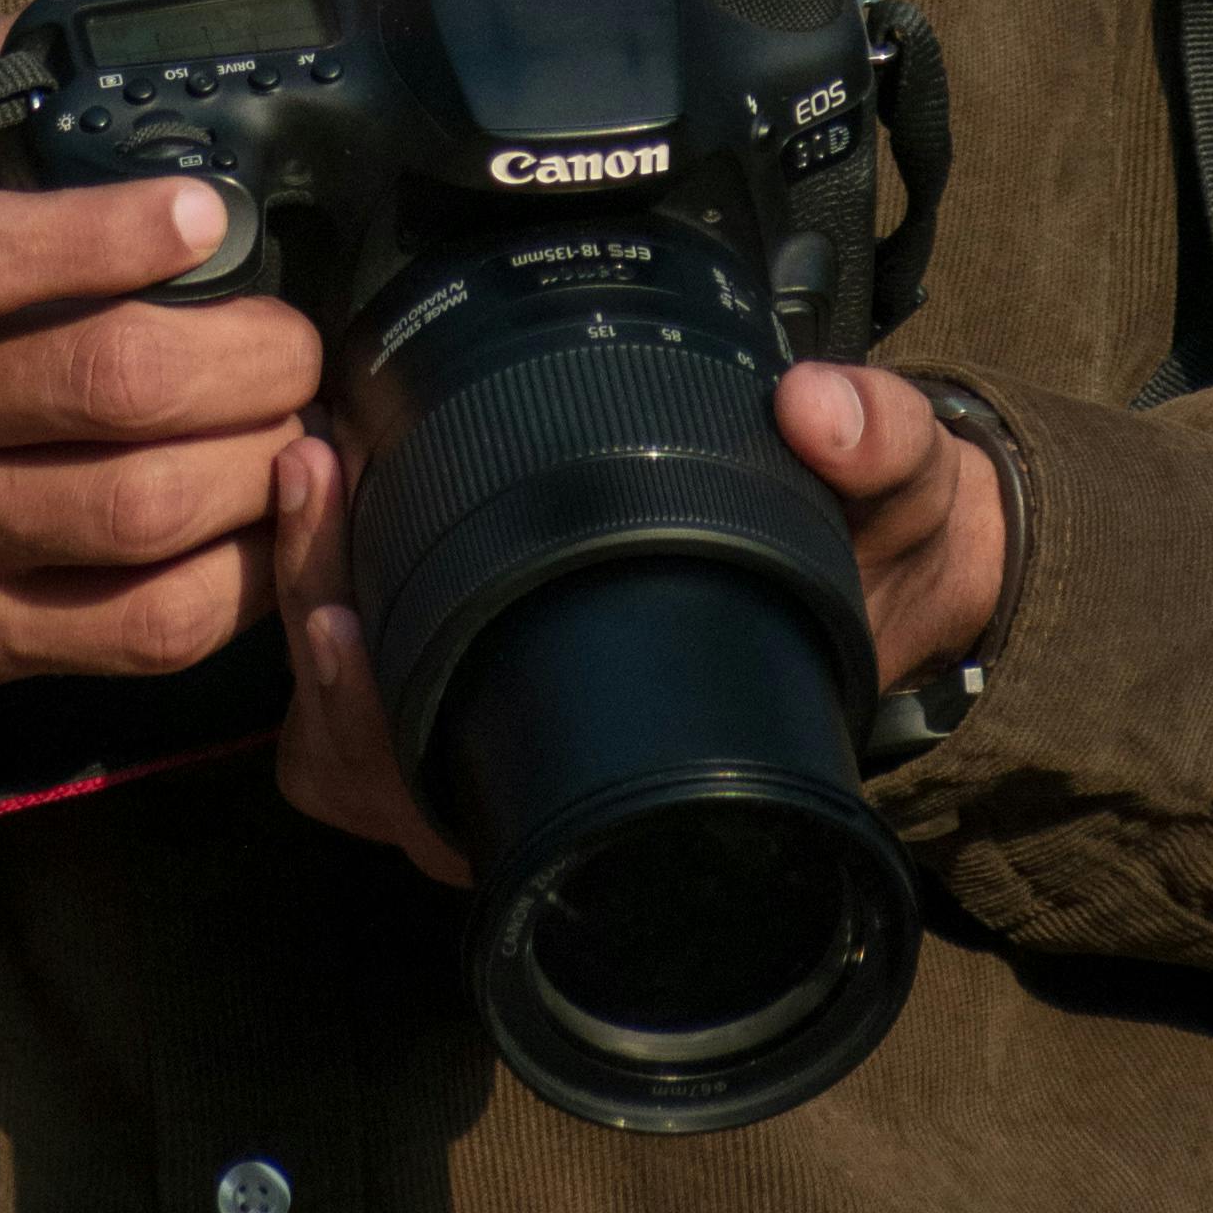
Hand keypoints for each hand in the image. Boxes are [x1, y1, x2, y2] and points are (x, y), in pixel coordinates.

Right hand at [0, 0, 322, 688]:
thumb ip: (104, 19)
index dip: (107, 235)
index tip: (204, 215)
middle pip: (109, 387)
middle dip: (252, 359)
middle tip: (301, 338)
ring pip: (142, 512)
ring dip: (262, 461)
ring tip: (300, 419)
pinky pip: (143, 628)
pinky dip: (243, 572)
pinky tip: (273, 516)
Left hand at [262, 355, 1007, 885]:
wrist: (885, 553)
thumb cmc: (878, 560)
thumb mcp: (909, 500)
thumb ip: (881, 447)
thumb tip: (818, 409)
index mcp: (607, 783)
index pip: (438, 804)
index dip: (365, 729)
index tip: (339, 618)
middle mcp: (527, 777)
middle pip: (348, 754)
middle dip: (312, 614)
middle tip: (319, 474)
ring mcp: (480, 724)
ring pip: (327, 716)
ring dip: (302, 593)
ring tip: (316, 464)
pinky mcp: (459, 652)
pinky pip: (348, 653)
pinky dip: (323, 576)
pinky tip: (334, 474)